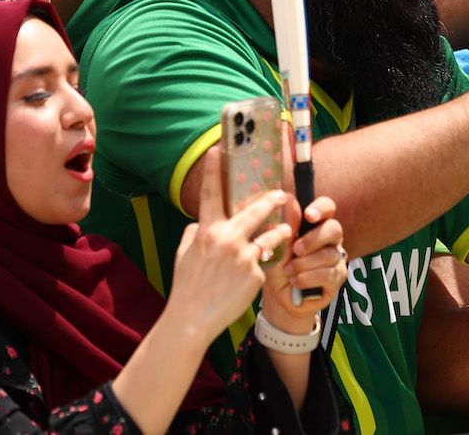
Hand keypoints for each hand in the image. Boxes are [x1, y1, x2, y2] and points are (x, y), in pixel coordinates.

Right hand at [167, 149, 290, 342]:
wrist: (192, 319)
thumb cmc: (187, 286)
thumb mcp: (184, 254)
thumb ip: (195, 232)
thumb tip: (203, 221)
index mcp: (206, 231)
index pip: (211, 194)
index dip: (215, 170)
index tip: (219, 149)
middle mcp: (227, 239)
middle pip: (256, 210)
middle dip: (271, 200)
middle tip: (281, 194)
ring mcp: (244, 256)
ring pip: (271, 237)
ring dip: (279, 234)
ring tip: (284, 231)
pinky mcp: (256, 274)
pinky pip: (265, 263)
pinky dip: (263, 266)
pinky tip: (257, 274)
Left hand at [263, 195, 346, 334]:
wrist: (279, 297)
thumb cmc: (277, 267)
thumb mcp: (276, 246)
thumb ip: (285, 226)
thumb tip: (290, 201)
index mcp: (315, 224)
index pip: (327, 207)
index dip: (321, 208)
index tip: (308, 215)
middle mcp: (330, 239)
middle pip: (334, 228)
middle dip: (313, 239)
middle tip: (296, 249)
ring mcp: (336, 257)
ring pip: (329, 254)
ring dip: (305, 263)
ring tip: (289, 271)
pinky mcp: (338, 277)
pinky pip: (328, 273)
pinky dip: (308, 278)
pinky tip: (296, 281)